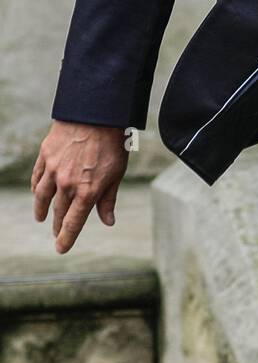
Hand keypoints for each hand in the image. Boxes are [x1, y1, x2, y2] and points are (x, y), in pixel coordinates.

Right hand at [31, 121, 128, 253]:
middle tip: (56, 233)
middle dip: (57, 225)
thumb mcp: (116, 173)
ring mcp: (54, 170)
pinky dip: (37, 188)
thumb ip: (108, 199)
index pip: (73, 223)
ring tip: (41, 217)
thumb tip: (108, 222)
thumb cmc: (112, 143)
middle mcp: (67, 184)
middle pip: (58, 212)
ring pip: (43, 197)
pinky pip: (37, 178)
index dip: (66, 239)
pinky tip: (36, 193)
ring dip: (42, 209)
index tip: (61, 249)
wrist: (96, 113)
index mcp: (87, 192)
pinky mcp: (45, 156)